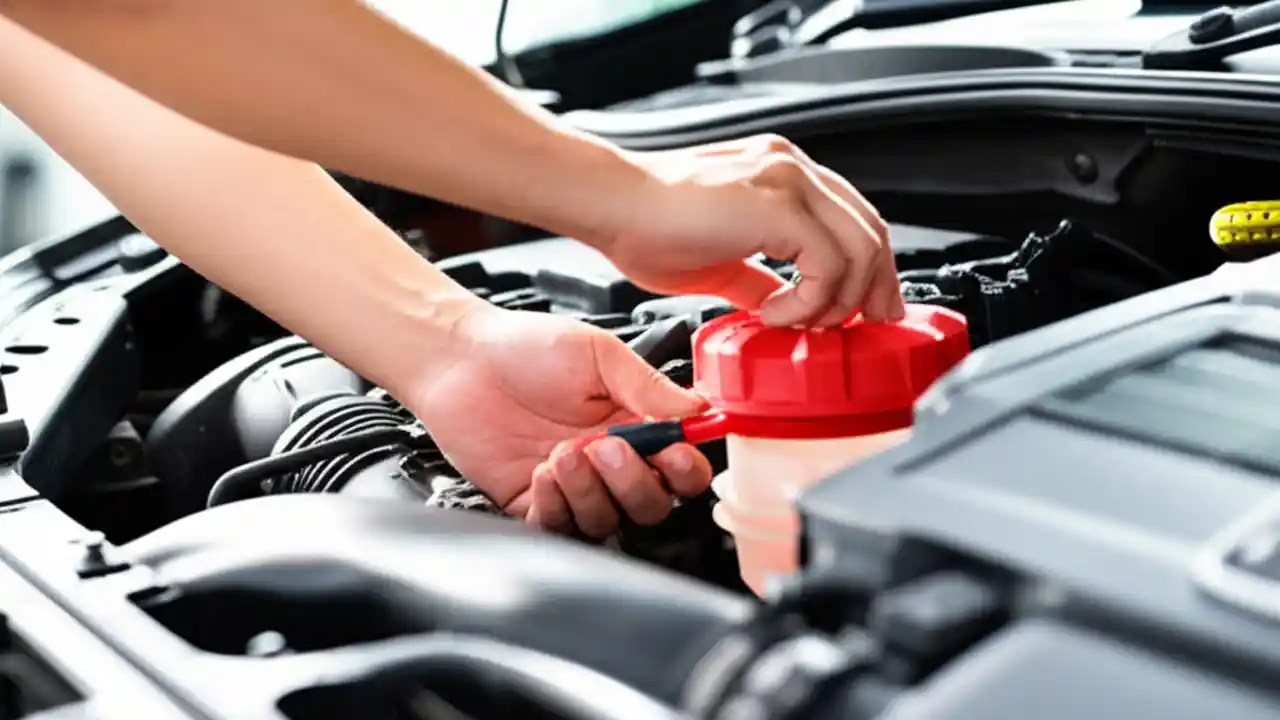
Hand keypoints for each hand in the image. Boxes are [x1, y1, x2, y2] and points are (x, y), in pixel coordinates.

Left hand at [405, 304, 713, 538]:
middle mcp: (608, 463)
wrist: (459, 359)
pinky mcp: (532, 503)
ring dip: (590, 492)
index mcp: (635, 425)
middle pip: (650, 506)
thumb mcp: (598, 354)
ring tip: (563, 452)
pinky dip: (556, 506)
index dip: (684, 470)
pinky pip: (559, 527)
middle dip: (634, 483)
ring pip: (606, 521)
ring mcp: (572, 486)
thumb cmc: (526, 347)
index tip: (673, 454)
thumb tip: (697, 410)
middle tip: (606, 447)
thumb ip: (648, 386)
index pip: (680, 469)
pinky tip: (541, 470)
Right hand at [595, 134, 903, 327]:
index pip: (854, 218)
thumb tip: (779, 306)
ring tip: (797, 323)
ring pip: (862, 248)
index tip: (864, 307)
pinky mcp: (778, 205)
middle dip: (876, 287)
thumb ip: (757, 280)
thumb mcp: (719, 262)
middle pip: (872, 230)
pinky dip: (811, 301)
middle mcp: (792, 169)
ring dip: (839, 300)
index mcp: (781, 174)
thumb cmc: (643, 225)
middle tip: (863, 325)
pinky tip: (774, 314)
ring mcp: (789, 180)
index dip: (869, 269)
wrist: (610, 204)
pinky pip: (829, 264)